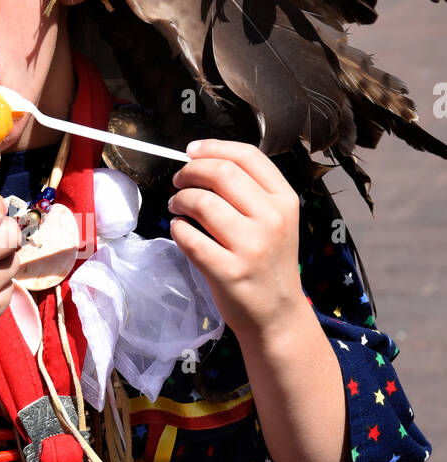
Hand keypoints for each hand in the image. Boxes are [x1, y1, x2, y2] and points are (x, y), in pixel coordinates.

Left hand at [168, 138, 305, 340]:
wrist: (277, 314)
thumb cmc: (269, 262)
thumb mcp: (277, 220)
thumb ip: (251, 191)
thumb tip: (204, 160)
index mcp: (285, 200)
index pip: (247, 156)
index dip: (213, 147)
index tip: (191, 151)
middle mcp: (272, 219)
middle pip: (221, 173)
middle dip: (190, 172)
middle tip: (178, 181)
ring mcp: (251, 246)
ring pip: (202, 202)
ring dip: (179, 200)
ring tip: (176, 206)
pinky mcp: (228, 271)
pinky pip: (188, 237)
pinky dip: (177, 228)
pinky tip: (180, 230)